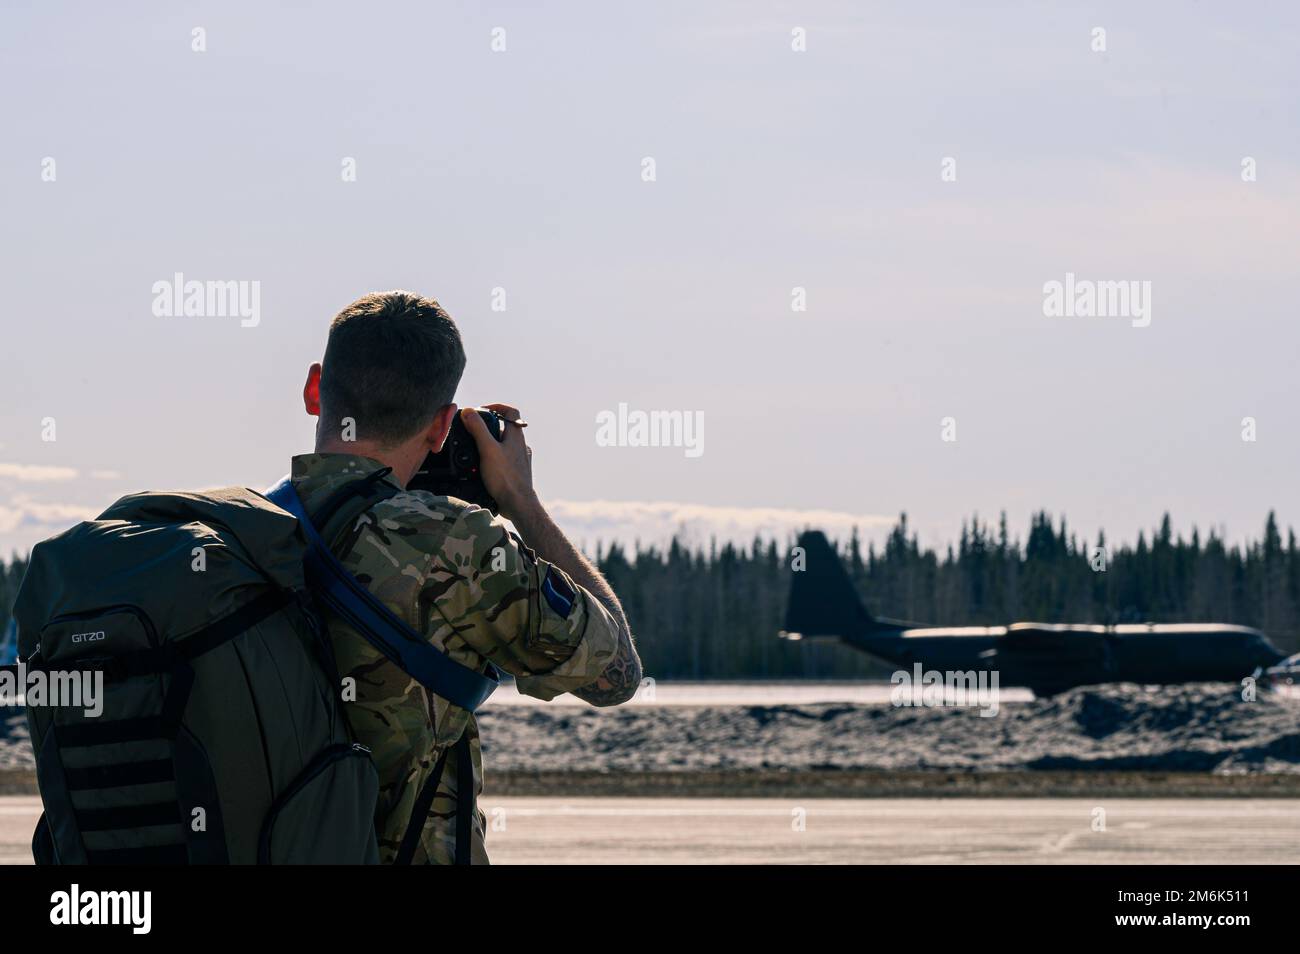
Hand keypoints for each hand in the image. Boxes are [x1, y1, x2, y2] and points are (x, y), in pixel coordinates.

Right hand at [461, 403, 539, 520]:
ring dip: (488, 445)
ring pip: (502, 446)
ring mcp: (519, 460)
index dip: (496, 407)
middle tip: (472, 433)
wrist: (518, 504)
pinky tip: (481, 468)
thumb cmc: (505, 477)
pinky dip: (491, 460)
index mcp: (516, 436)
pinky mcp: (515, 472)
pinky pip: (502, 460)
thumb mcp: (487, 449)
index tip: (482, 411)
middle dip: (487, 429)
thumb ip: (478, 429)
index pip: (511, 411)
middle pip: (504, 428)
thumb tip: (469, 411)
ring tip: (473, 452)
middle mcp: (520, 446)